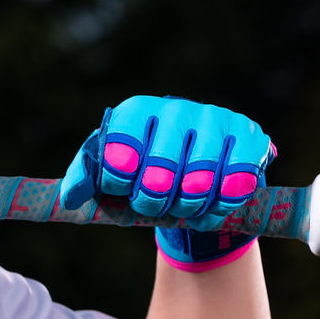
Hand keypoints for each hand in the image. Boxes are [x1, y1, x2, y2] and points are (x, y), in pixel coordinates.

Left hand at [58, 95, 276, 268]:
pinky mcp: (249, 135)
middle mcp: (176, 108)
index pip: (121, 151)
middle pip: (160, 172)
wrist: (196, 169)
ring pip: (198, 182)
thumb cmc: (145, 170)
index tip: (124, 189)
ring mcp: (215, 119)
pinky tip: (209, 210)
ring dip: (187, 207)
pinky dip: (220, 206)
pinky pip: (235, 183)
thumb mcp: (109, 171)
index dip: (120, 180)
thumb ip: (83, 180)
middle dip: (153, 200)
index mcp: (137, 112)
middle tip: (153, 204)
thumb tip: (70, 199)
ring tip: (181, 207)